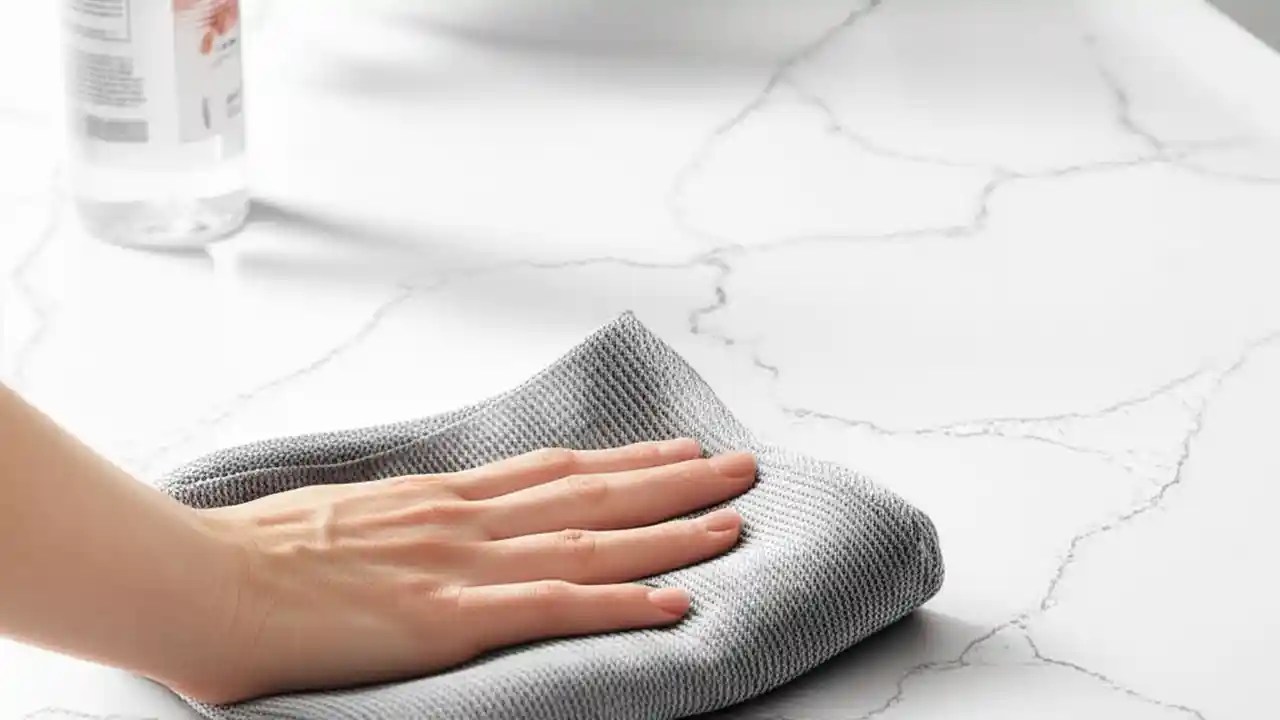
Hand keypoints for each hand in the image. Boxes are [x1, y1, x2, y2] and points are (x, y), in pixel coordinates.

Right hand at [185, 439, 754, 702]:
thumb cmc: (251, 554)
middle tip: (740, 465)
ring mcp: (463, 565)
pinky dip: (622, 603)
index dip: (622, 464)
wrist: (200, 578)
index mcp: (439, 499)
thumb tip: (409, 530)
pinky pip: (556, 607)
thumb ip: (392, 523)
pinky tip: (675, 601)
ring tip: (734, 518)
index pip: (554, 473)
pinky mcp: (448, 618)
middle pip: (593, 495)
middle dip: (674, 482)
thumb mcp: (338, 520)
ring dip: (671, 532)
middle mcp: (466, 520)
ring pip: (593, 542)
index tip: (672, 453)